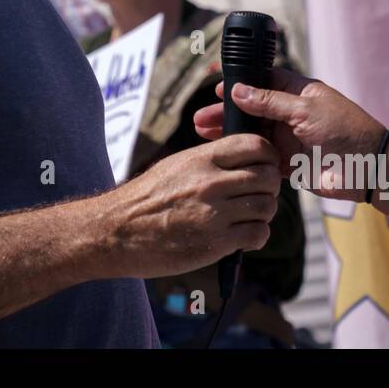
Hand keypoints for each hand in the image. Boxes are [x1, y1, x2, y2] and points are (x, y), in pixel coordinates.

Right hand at [104, 134, 280, 278]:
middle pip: (267, 176)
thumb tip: (241, 159)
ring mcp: (214, 213)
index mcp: (201, 158)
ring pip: (267, 206)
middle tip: (259, 193)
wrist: (118, 230)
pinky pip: (258, 234)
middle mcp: (210, 183)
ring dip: (264, 212)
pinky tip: (242, 236)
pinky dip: (256, 235)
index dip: (267, 155)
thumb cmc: (146, 197)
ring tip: (249, 216)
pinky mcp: (216, 242)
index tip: (264, 165)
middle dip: (269, 186)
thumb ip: (209, 160)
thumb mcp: (176, 165)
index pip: (255, 145)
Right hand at [192, 67, 388, 202]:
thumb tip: (238, 90)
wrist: (368, 170)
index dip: (240, 84)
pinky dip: (241, 154)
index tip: (217, 89)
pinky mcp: (288, 162)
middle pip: (251, 109)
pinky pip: (259, 156)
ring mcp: (289, 138)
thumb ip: (269, 102)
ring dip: (229, 132)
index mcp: (299, 93)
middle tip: (201, 117)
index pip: (263, 81)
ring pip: (252, 133)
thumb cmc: (345, 131)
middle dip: (226, 112)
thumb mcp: (305, 110)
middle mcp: (291, 114)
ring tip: (203, 134)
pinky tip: (223, 153)